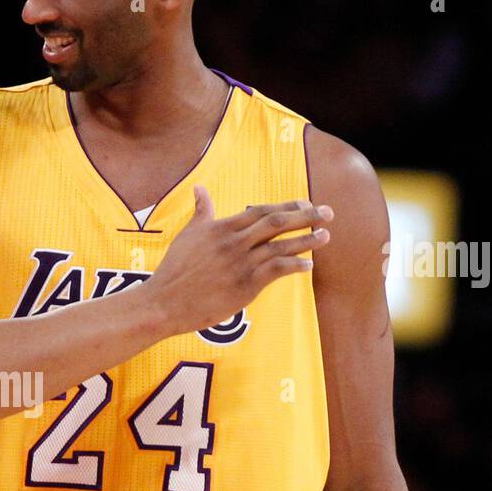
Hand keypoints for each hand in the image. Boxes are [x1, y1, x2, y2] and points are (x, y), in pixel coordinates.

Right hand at [149, 187, 331, 335]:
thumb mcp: (187, 234)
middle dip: (306, 216)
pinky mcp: (244, 285)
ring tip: (325, 235)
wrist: (164, 302)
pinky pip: (276, 270)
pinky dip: (295, 266)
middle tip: (327, 213)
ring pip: (281, 246)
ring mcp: (240, 263)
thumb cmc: (174, 269)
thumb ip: (201, 211)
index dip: (287, 206)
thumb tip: (199, 188)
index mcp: (222, 227)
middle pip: (277, 223)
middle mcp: (234, 242)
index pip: (261, 211)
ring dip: (307, 240)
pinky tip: (308, 265)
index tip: (305, 204)